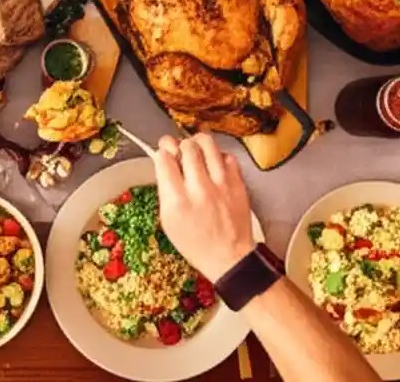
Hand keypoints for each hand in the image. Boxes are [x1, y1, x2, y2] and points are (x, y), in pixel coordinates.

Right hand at [153, 134, 255, 279]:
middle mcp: (199, 189)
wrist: (229, 257)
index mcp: (177, 201)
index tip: (163, 153)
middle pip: (186, 147)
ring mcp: (221, 185)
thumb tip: (164, 164)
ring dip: (197, 142)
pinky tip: (214, 163)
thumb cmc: (196, 243)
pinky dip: (218, 155)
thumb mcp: (168, 221)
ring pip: (207, 144)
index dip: (162, 152)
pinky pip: (227, 156)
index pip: (164, 160)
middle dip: (178, 144)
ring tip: (195, 147)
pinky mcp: (238, 184)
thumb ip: (165, 191)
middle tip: (178, 149)